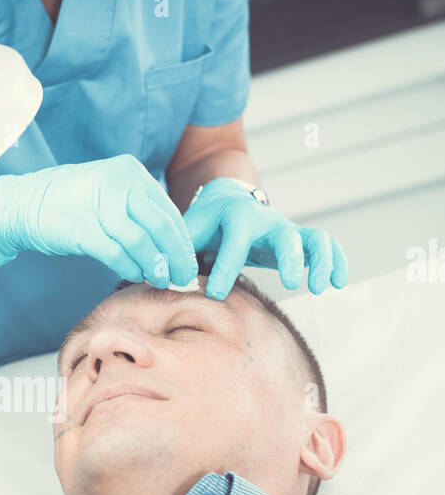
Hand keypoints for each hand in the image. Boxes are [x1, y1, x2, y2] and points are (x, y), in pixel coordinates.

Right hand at [0, 154, 198, 285]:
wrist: (26, 203)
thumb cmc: (74, 203)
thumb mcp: (110, 193)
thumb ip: (139, 210)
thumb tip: (173, 244)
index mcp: (130, 172)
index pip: (168, 210)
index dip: (183, 240)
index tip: (190, 262)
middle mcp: (118, 183)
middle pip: (160, 226)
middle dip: (176, 256)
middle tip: (183, 276)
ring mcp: (99, 204)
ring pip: (140, 242)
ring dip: (154, 266)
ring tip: (160, 280)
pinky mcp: (82, 227)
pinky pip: (116, 253)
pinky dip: (129, 267)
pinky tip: (135, 275)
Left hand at [182, 177, 348, 298]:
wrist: (227, 200)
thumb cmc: (204, 223)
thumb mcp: (188, 231)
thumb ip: (174, 252)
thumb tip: (155, 277)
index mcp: (235, 217)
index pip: (234, 242)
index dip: (226, 268)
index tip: (218, 294)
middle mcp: (265, 221)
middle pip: (284, 234)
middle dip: (288, 257)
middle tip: (289, 284)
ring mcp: (286, 230)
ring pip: (314, 238)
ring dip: (321, 260)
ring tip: (322, 287)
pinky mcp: (300, 240)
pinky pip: (325, 246)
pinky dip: (337, 261)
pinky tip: (338, 282)